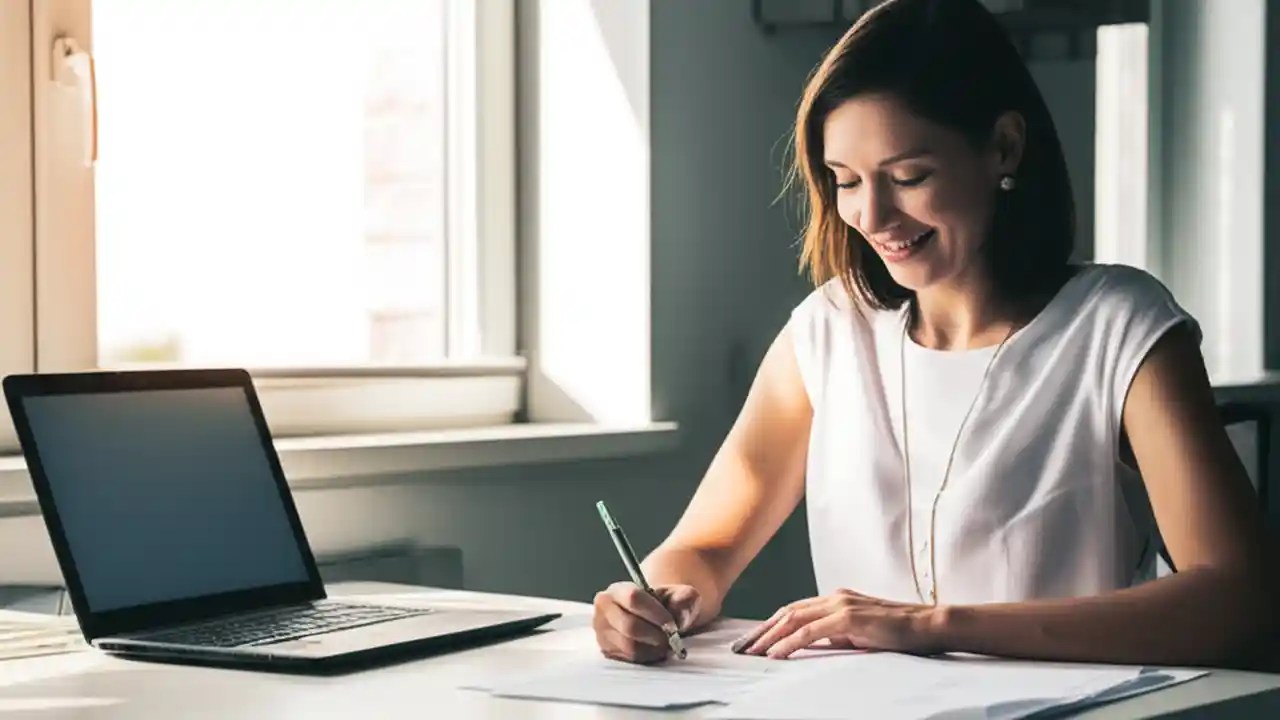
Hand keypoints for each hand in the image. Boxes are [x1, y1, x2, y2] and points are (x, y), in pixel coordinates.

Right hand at [593, 582, 701, 663]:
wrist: (653, 619)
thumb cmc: (664, 605)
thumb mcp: (679, 595)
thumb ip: (684, 598)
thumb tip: (679, 612)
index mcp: (618, 589)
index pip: (633, 598)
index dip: (655, 613)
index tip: (672, 624)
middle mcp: (604, 609)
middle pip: (630, 626)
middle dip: (656, 635)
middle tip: (672, 638)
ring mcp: (603, 632)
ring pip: (630, 646)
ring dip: (653, 648)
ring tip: (665, 644)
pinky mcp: (607, 651)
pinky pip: (629, 659)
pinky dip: (647, 657)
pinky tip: (655, 649)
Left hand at [731, 588, 944, 658]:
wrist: (926, 626)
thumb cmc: (897, 632)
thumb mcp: (859, 633)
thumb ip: (835, 634)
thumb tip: (811, 645)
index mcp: (835, 598)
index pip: (794, 610)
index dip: (770, 625)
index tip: (753, 641)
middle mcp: (834, 596)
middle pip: (787, 611)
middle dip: (762, 630)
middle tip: (742, 647)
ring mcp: (841, 604)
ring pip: (793, 619)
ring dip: (769, 636)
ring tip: (752, 652)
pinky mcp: (849, 618)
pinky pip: (811, 632)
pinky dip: (789, 642)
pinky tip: (776, 653)